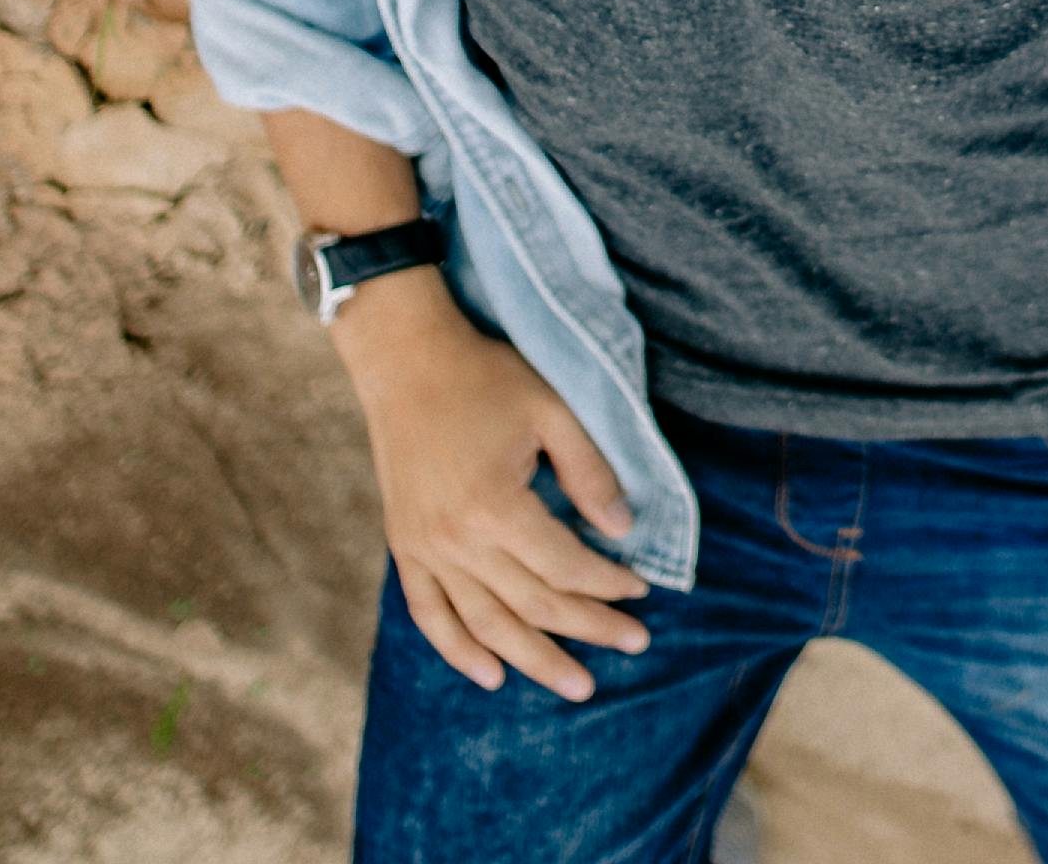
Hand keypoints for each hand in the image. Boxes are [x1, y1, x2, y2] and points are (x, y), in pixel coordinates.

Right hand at [336, 273, 651, 695]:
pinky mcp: (404, 548)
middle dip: (589, 628)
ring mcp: (423, 550)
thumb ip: (590, 472)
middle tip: (635, 646)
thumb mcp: (551, 411)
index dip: (608, 584)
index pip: (565, 567)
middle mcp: (455, 540)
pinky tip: (492, 676)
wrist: (405, 361)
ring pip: (485, 624)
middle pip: (533, 605)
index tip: (643, 590)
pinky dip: (459, 650)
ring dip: (534, 659)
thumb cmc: (485, 377)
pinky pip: (429, 614)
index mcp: (495, 507)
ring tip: (577, 686)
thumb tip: (623, 530)